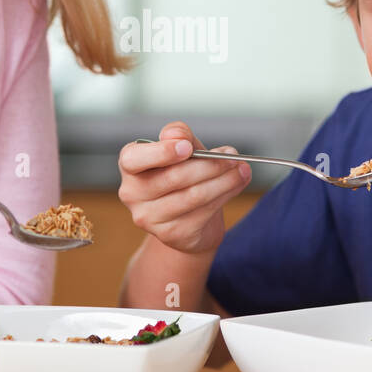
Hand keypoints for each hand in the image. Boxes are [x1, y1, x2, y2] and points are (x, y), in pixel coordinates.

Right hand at [117, 121, 251, 253]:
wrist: (189, 217)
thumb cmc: (183, 175)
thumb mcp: (182, 149)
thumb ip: (180, 136)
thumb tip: (178, 136)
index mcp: (130, 165)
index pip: (134, 159)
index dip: (161, 153)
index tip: (188, 147)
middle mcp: (132, 193)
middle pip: (174, 177)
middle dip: (209, 165)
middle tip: (233, 157)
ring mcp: (149, 218)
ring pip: (192, 196)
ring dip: (224, 181)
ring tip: (241, 170)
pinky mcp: (170, 235)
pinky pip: (203, 212)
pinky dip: (225, 196)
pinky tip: (236, 185)